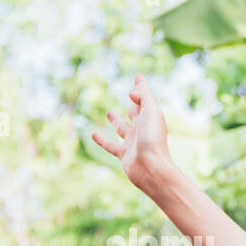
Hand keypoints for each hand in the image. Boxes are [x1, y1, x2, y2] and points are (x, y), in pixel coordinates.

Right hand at [90, 73, 172, 193]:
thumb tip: (132, 93)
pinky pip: (111, 145)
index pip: (145, 98)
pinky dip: (102, 139)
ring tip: (109, 113)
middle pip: (137, 113)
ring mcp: (134, 142)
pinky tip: (93, 134)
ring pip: (123, 128)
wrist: (152, 168)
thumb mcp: (151, 112)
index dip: (141, 87)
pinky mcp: (124, 155)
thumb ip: (143, 97)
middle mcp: (143, 129)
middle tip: (131, 95)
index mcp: (151, 117)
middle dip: (134, 104)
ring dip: (116, 121)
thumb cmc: (153, 139)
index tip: (138, 77)